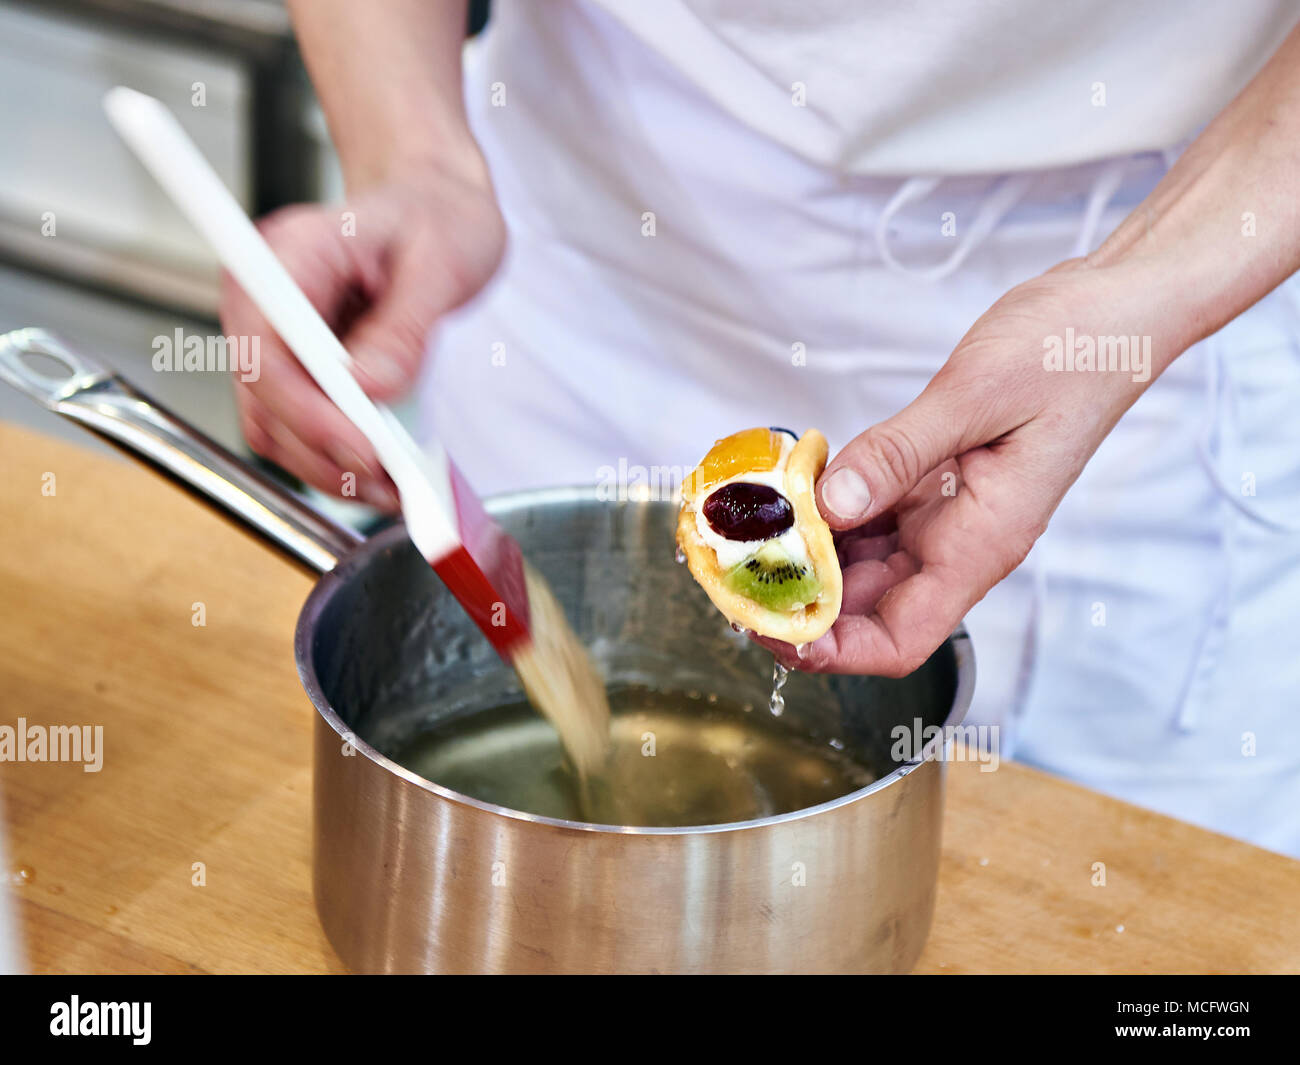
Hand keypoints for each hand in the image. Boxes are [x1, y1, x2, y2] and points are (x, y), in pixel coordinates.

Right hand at [220, 155, 504, 508]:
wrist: (432, 206)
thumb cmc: (435, 218)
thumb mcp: (440, 262)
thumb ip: (406, 325)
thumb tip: (372, 387)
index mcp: (290, 255)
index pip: (269, 349)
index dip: (307, 410)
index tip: (364, 447)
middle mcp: (266, 297)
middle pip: (265, 398)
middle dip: (325, 451)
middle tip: (391, 482)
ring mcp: (275, 336)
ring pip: (274, 424)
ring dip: (328, 466)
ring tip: (393, 486)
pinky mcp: (296, 366)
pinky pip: (298, 425)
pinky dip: (335, 457)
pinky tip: (381, 468)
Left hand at [754, 258, 1183, 676]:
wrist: (1113, 313)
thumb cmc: (1071, 353)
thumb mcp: (975, 396)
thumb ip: (896, 454)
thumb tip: (829, 504)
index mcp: (981, 544)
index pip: (898, 641)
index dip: (828, 650)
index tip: (766, 624)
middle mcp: (960, 544)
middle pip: (865, 610)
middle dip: (799, 600)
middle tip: (731, 570)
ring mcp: (947, 517)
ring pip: (861, 565)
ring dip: (806, 555)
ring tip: (748, 530)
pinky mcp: (936, 485)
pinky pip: (870, 516)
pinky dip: (827, 509)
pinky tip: (794, 486)